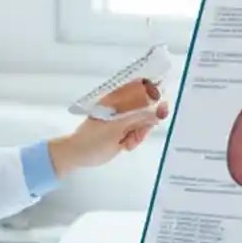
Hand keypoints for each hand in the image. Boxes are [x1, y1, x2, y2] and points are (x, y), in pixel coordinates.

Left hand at [49, 79, 169, 176]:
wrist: (79, 154)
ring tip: (126, 142)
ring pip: (144, 124)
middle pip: (146, 109)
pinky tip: (124, 145)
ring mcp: (123, 120)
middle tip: (137, 133)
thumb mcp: (119, 126)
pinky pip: (138, 134)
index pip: (141, 89)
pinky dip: (134, 141)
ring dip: (139, 134)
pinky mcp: (123, 132)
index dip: (154, 94)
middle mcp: (122, 107)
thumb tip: (160, 110)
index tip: (162, 105)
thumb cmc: (94, 137)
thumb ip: (140, 117)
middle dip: (145, 123)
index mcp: (118, 99)